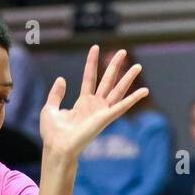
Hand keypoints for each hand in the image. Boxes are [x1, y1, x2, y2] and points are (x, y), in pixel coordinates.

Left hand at [39, 46, 148, 161]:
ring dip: (128, 79)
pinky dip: (134, 99)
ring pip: (118, 91)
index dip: (92, 63)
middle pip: (107, 81)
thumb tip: (62, 79)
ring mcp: (101, 112)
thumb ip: (56, 94)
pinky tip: (144, 91)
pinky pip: (122, 107)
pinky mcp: (105, 118)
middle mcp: (94, 106)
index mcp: (82, 103)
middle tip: (122, 51)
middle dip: (115, 66)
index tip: (95, 48)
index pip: (89, 78)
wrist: (57, 147)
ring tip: (138, 66)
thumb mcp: (50, 108)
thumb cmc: (53, 134)